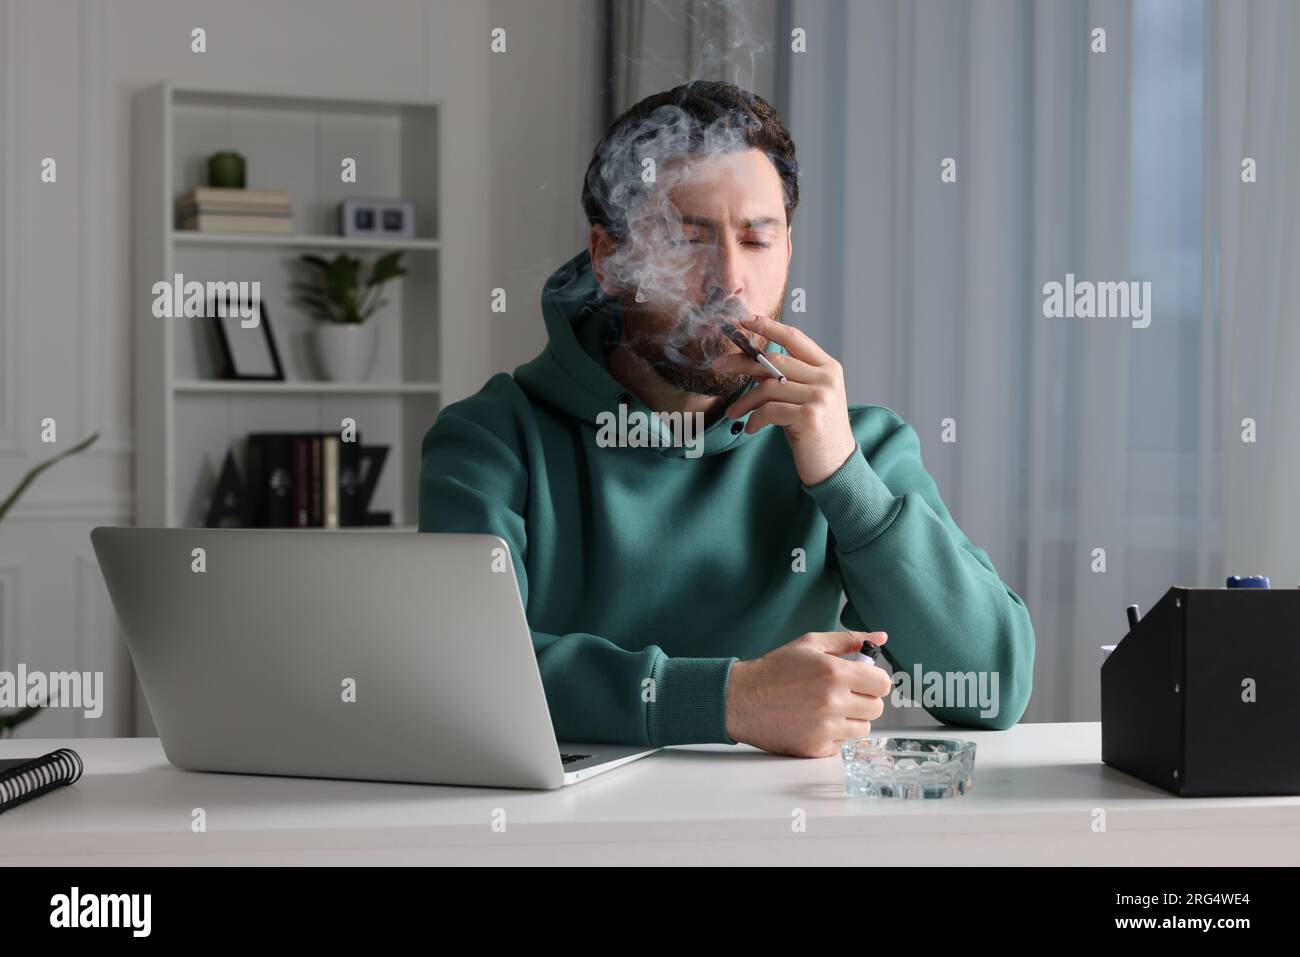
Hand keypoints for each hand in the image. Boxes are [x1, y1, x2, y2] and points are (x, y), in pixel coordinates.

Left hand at [710, 315, 857, 484]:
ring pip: (768, 387)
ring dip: (744, 401)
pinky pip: (769, 410)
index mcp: (828, 367)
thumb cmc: (815, 430)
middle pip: (775, 360)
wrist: (835, 465)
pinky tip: (751, 427)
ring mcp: (820, 397)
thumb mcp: (807, 397)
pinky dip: (754, 419)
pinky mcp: (810, 417)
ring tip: (733, 412)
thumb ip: (788, 377)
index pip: (794, 337)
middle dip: (742, 362)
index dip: (767, 326)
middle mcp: (827, 378)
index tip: (743, 320)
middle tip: (718, 366)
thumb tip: (750, 361)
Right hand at [725, 630, 889, 756]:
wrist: (740, 699)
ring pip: (862, 728)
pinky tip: (813, 723)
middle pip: (876, 708)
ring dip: (850, 719)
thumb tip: (881, 637)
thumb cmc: (773, 670)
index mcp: (835, 672)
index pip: (882, 684)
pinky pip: (842, 745)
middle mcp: (833, 701)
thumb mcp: (809, 644)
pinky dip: (832, 736)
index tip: (862, 680)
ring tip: (825, 709)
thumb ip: (848, 640)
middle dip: (863, 700)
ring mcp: (825, 728)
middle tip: (841, 694)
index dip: (873, 681)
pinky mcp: (816, 748)